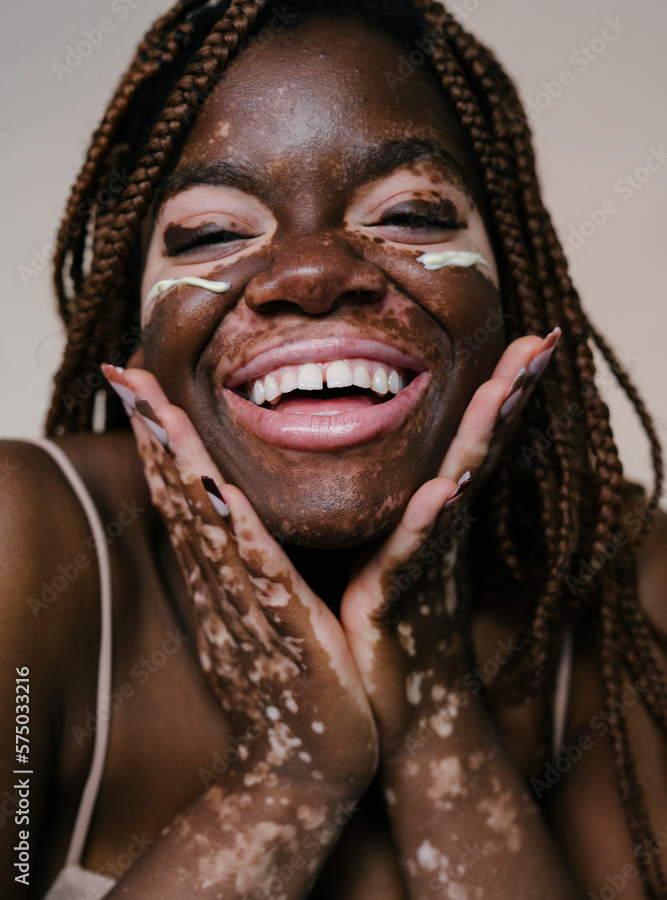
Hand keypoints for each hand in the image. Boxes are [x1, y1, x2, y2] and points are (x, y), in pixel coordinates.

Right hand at [102, 364, 378, 797]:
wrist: (301, 770)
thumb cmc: (288, 684)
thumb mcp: (258, 614)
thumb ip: (244, 566)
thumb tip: (231, 520)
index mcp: (219, 577)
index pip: (182, 493)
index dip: (159, 438)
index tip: (138, 384)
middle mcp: (220, 585)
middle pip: (180, 498)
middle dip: (155, 435)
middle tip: (128, 375)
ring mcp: (246, 609)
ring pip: (207, 526)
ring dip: (182, 468)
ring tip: (159, 412)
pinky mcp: (287, 634)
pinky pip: (262, 577)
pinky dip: (239, 536)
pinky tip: (220, 495)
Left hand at [339, 330, 559, 755]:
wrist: (394, 711)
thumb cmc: (386, 623)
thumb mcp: (386, 546)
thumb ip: (389, 500)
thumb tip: (373, 450)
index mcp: (436, 508)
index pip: (475, 437)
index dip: (503, 389)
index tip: (529, 337)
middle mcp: (442, 525)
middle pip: (485, 445)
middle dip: (513, 392)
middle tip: (544, 340)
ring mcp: (428, 557)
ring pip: (462, 482)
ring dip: (486, 434)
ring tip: (508, 385)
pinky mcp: (400, 593)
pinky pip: (418, 548)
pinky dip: (433, 517)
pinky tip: (447, 487)